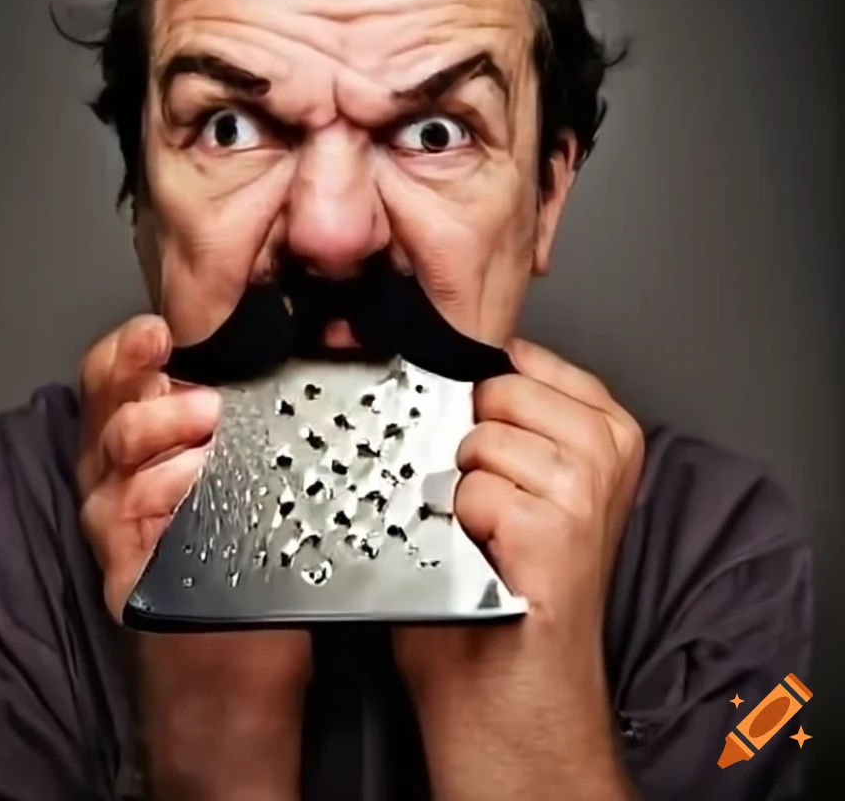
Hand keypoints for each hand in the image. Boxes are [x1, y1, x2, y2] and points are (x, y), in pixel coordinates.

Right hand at [77, 315, 311, 799]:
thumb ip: (244, 413)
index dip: (129, 348)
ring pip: (109, 464)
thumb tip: (286, 349)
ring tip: (202, 418)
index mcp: (142, 444)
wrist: (243, 656)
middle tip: (189, 374)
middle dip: (141, 382)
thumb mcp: (248, 466)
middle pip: (103, 411)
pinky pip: (126, 528)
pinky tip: (189, 481)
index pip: (112, 379)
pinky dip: (156, 496)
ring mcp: (118, 530)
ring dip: (154, 430)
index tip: (161, 328)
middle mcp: (118, 481)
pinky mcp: (127, 578)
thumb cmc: (251, 552)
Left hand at [393, 338, 643, 799]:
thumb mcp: (510, 482)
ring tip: (482, 538)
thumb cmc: (497, 598)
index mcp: (603, 433)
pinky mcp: (559, 534)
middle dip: (466, 443)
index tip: (472, 436)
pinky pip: (475, 489)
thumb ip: (499, 417)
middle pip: (497, 387)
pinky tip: (482, 560)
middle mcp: (607, 455)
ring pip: (482, 438)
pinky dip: (459, 525)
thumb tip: (453, 360)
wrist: (507, 703)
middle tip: (481, 507)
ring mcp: (587, 493)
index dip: (476, 393)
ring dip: (460, 490)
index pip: (521, 356)